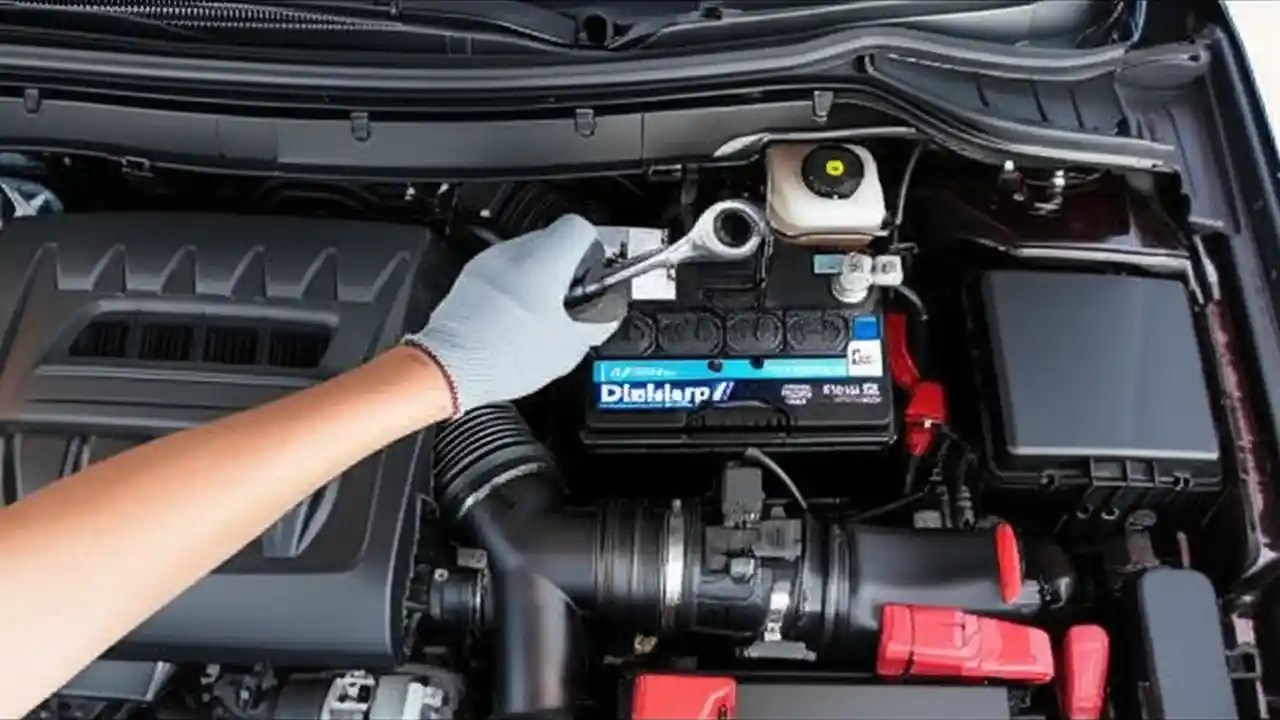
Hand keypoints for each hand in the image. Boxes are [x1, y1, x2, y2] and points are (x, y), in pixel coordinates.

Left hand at [405, 214, 622, 414]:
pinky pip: (506, 273)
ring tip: (544, 318)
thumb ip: (600, 319)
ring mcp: (489, 263)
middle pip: (555, 241)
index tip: (594, 278)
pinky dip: (519, 290)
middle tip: (571, 306)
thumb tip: (609, 310)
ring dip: (543, 281)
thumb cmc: (504, 355)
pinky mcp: (472, 279)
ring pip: (530, 257)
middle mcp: (514, 252)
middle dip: (569, 271)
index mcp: (544, 258)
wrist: (452, 368)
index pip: (581, 228)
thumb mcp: (571, 345)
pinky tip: (520, 321)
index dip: (594, 253)